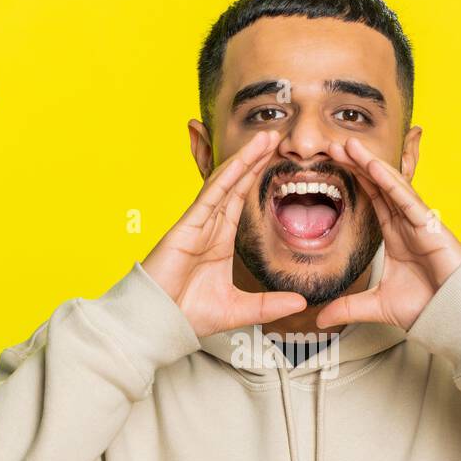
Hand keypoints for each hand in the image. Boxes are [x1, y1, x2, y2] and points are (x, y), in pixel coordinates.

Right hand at [142, 130, 306, 337]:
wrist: (158, 325)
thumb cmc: (188, 316)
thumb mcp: (239, 310)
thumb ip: (269, 305)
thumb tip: (301, 303)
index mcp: (219, 240)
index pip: (241, 199)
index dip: (257, 176)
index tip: (276, 158)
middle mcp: (207, 226)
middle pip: (234, 184)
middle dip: (254, 158)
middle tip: (275, 135)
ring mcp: (195, 224)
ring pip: (223, 184)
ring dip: (245, 159)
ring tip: (266, 138)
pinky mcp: (185, 229)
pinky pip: (209, 198)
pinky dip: (225, 178)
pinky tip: (241, 161)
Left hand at [315, 137, 460, 331]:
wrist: (451, 317)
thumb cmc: (424, 307)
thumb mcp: (376, 306)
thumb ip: (348, 308)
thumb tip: (319, 319)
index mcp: (396, 235)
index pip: (372, 199)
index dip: (355, 180)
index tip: (333, 164)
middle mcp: (407, 223)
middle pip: (379, 185)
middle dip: (358, 164)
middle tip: (334, 144)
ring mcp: (419, 222)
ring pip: (391, 186)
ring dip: (370, 165)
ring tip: (349, 145)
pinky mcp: (430, 226)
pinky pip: (407, 199)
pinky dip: (390, 182)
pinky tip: (374, 167)